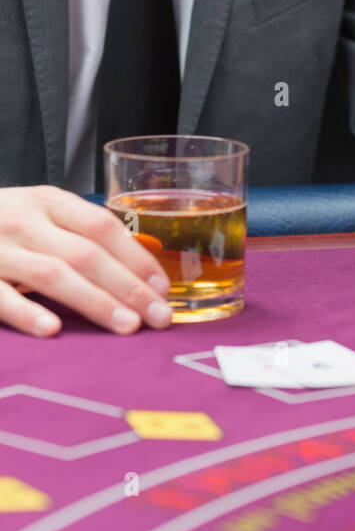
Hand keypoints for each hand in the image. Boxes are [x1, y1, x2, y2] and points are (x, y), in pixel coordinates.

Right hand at [0, 185, 172, 336]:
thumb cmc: (2, 226)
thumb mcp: (39, 216)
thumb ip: (79, 236)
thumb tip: (139, 274)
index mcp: (48, 201)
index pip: (102, 226)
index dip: (136, 257)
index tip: (163, 288)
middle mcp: (23, 220)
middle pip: (85, 252)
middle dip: (128, 287)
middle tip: (159, 318)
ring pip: (51, 274)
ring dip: (94, 302)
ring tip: (126, 326)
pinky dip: (27, 311)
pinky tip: (52, 330)